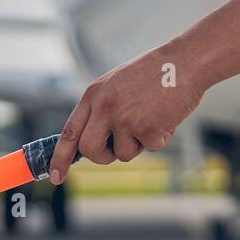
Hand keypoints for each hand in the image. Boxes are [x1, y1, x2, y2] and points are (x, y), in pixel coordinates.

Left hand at [50, 47, 204, 182]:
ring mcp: (124, 118)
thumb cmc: (154, 74)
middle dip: (104, 156)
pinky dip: (161, 137)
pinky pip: (151, 148)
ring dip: (140, 144)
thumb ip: (103, 110)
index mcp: (94, 94)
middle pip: (90, 151)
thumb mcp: (117, 85)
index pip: (69, 133)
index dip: (59, 158)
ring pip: (124, 154)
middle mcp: (104, 107)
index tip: (55, 177)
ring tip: (152, 118)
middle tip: (119, 148)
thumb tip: (97, 142)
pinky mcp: (146, 127)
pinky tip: (166, 117)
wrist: (184, 62)